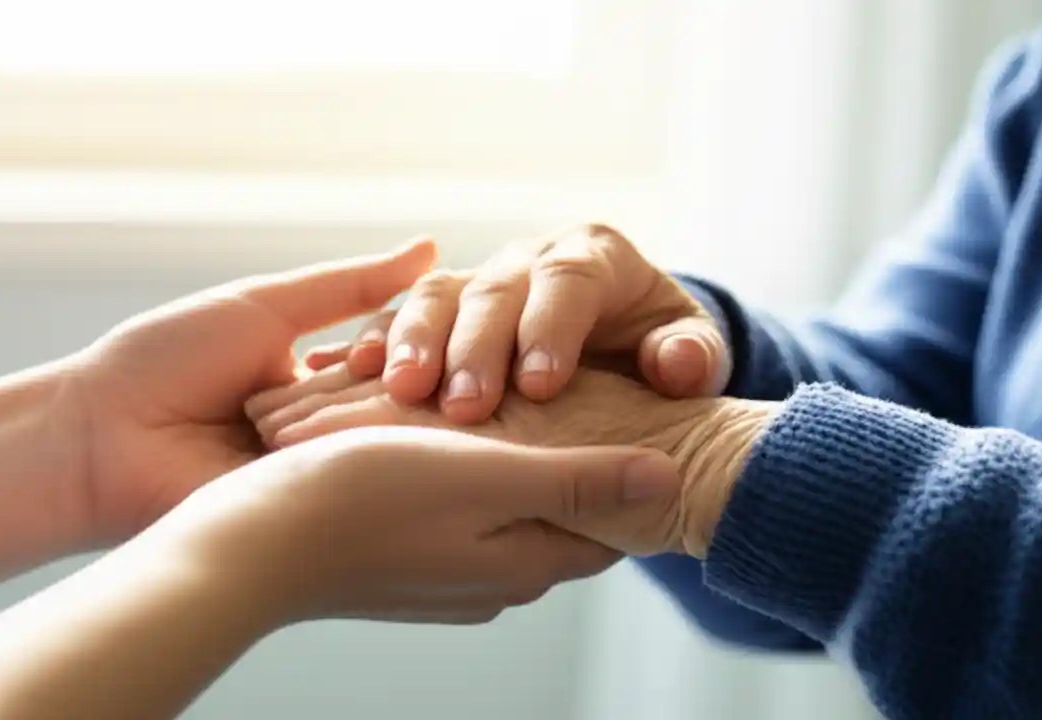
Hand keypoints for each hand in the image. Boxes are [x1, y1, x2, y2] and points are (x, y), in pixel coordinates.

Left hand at [67, 239, 436, 542]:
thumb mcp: (267, 306)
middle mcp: (329, 425)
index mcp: (320, 378)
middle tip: (372, 374)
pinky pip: (358, 480)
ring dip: (371, 417)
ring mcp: (322, 470)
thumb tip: (434, 245)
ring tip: (351, 410)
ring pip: (387, 438)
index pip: (394, 356)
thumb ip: (351, 285)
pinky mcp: (311, 511)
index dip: (402, 342)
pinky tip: (361, 444)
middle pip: (399, 398)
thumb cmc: (169, 359)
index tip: (381, 340)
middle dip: (393, 381)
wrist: (101, 435)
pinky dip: (356, 457)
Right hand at [246, 366, 776, 556]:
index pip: (607, 523)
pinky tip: (435, 423)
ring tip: (500, 395)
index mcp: (524, 563)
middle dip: (565, 456)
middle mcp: (489, 579)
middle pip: (553, 512)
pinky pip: (446, 504)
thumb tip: (669, 480)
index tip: (635, 417)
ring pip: (496, 503)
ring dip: (502, 454)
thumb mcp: (488, 478)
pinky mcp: (395, 556)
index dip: (625, 470)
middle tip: (572, 392)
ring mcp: (439, 572)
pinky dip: (453, 463)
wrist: (246, 545)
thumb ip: (581, 481)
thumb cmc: (365, 502)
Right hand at [331, 224, 730, 424]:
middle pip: (495, 290)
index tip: (540, 386)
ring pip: (437, 296)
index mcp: (594, 258)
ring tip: (402, 392)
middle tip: (465, 405)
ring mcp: (478, 282)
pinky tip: (352, 374)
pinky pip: (397, 315)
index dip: (551, 328)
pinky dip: (376, 342)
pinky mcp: (438, 310)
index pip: (570, 280)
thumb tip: (679, 364)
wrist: (614, 343)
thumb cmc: (654, 351)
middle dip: (477, 346)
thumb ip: (689, 357)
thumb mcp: (683, 353)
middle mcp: (529, 261)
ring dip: (416, 342)